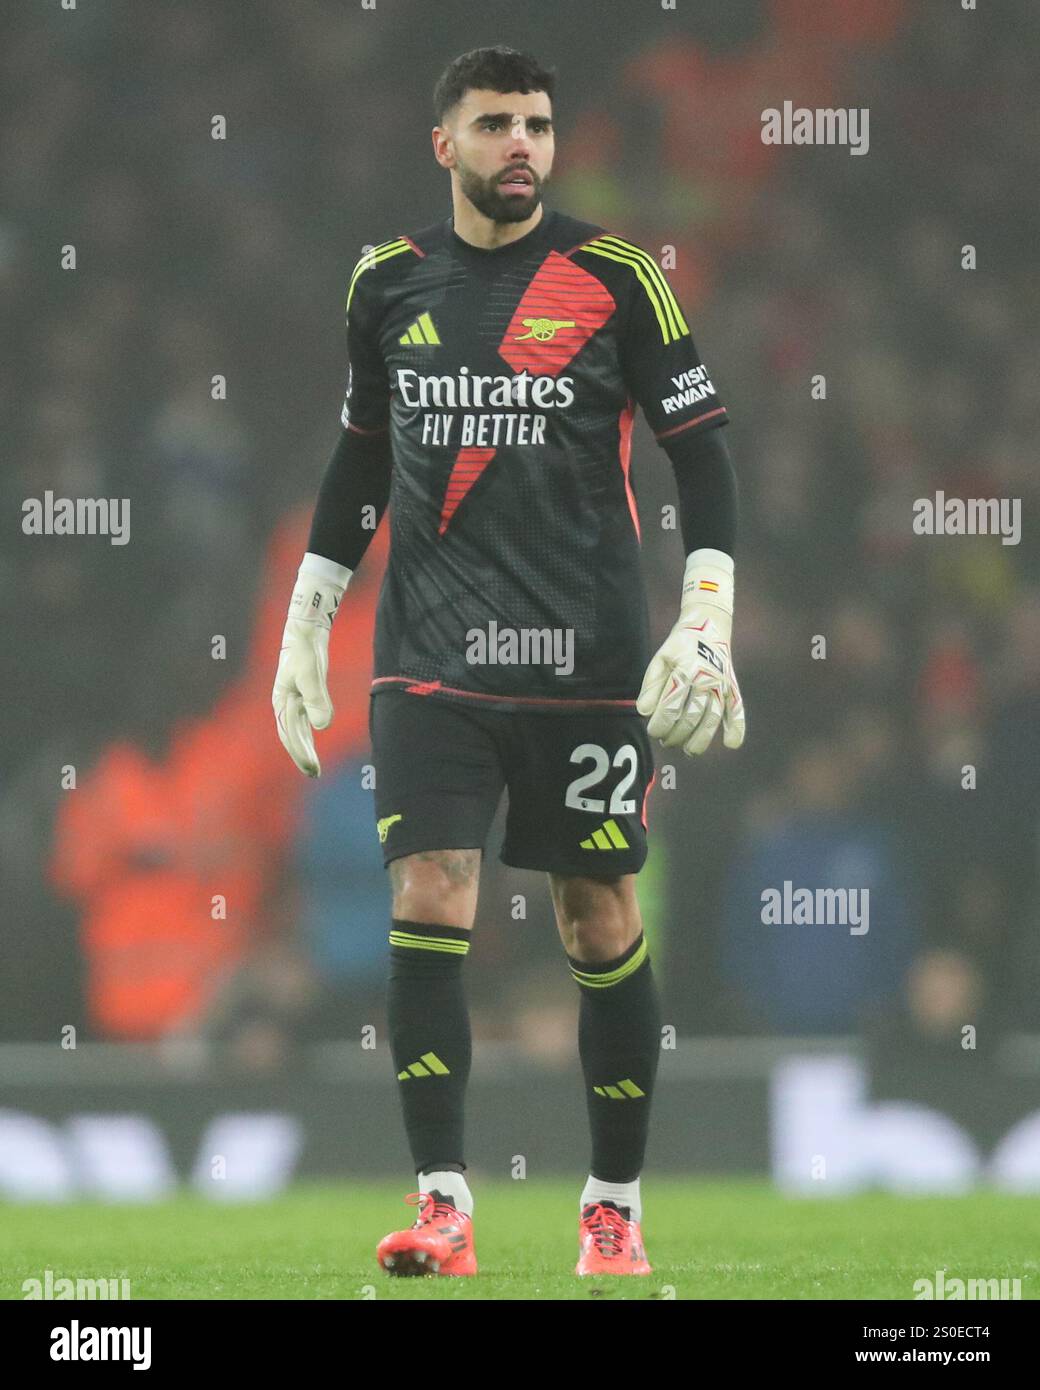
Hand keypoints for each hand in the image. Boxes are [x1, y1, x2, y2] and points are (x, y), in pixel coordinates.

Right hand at [272, 558, 349, 776]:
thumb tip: (322, 726)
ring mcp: (291, 700)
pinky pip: (301, 722)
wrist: (305, 631)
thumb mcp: (312, 673)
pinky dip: (306, 736)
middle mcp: (284, 703)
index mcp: (282, 700)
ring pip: (295, 731)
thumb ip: (317, 699)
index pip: (289, 733)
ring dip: (303, 749)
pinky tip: (313, 745)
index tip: (312, 767)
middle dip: (301, 755)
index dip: (300, 751)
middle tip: (314, 773)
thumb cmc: (306, 651)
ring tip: (313, 768)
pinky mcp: (301, 696)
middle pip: (291, 735)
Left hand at [636, 550, 744, 756]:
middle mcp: (706, 679)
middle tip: (666, 741)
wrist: (709, 625)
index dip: (660, 724)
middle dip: (676, 734)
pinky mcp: (732, 687)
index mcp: (685, 671)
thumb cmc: (679, 646)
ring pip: (712, 718)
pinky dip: (737, 727)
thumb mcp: (660, 659)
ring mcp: (722, 685)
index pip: (671, 706)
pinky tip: (731, 744)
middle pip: (691, 717)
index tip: (652, 731)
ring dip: (700, 739)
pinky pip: (738, 710)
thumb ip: (650, 685)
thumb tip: (643, 711)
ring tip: (688, 751)